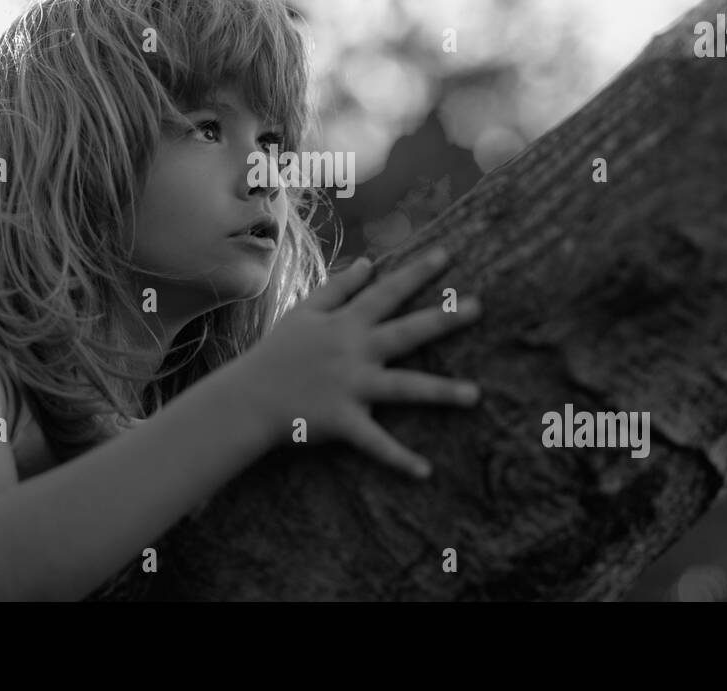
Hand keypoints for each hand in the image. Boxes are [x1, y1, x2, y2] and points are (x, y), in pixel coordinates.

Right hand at [226, 247, 482, 478]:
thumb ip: (339, 287)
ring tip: (476, 395)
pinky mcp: (343, 420)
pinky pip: (375, 442)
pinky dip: (399, 458)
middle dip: (442, 320)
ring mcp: (351, 386)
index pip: (386, 292)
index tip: (447, 255)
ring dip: (440, 392)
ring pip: (403, 386)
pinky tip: (426, 471)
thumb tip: (369, 263)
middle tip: (479, 307)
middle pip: (405, 332)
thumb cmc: (278, 352)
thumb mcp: (305, 312)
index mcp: (345, 324)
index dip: (415, 273)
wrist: (248, 397)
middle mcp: (354, 351)